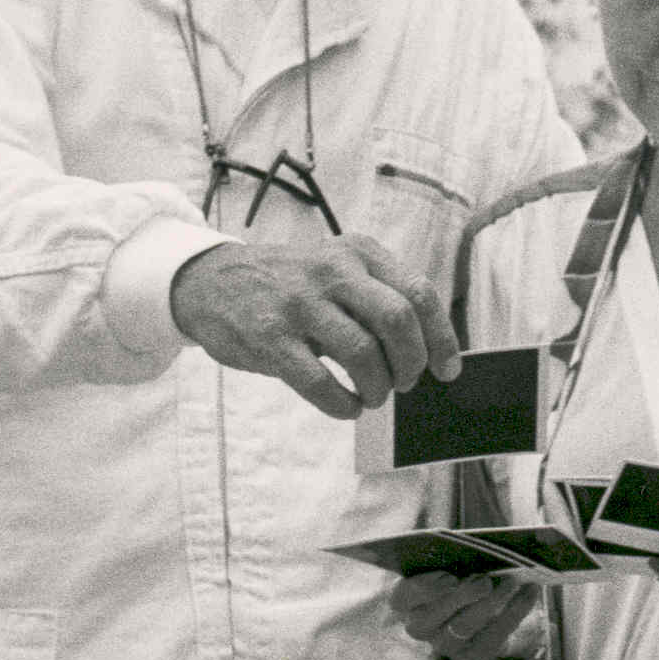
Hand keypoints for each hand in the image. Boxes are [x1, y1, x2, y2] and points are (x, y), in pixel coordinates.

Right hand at [172, 229, 458, 416]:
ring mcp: (300, 304)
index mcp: (358, 253)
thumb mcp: (337, 269)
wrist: (212, 282)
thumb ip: (379, 296)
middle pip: (397, 322)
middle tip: (403, 383)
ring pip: (363, 355)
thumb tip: (430, 351)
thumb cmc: (289, 285)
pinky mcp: (271, 338)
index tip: (446, 369)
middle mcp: (332, 272)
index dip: (441, 338)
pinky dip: (343, 405)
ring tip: (371, 396)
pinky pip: (321, 383)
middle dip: (410, 364)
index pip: (419, 294)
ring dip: (377, 388)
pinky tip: (346, 406)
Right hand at [388, 568, 542, 659]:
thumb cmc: (459, 577)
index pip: (402, 596)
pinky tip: (530, 590)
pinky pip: (494, 636)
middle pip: (434, 615)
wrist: (477, 615)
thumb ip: (453, 556)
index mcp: (407, 600)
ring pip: (464, 627)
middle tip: (485, 580)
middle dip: (461, 596)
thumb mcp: (450, 564)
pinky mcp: (473, 656)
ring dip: (491, 602)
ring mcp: (445, 644)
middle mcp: (420, 626)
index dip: (424, 587)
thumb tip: (478, 548)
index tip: (449, 575)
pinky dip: (515, 610)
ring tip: (512, 581)